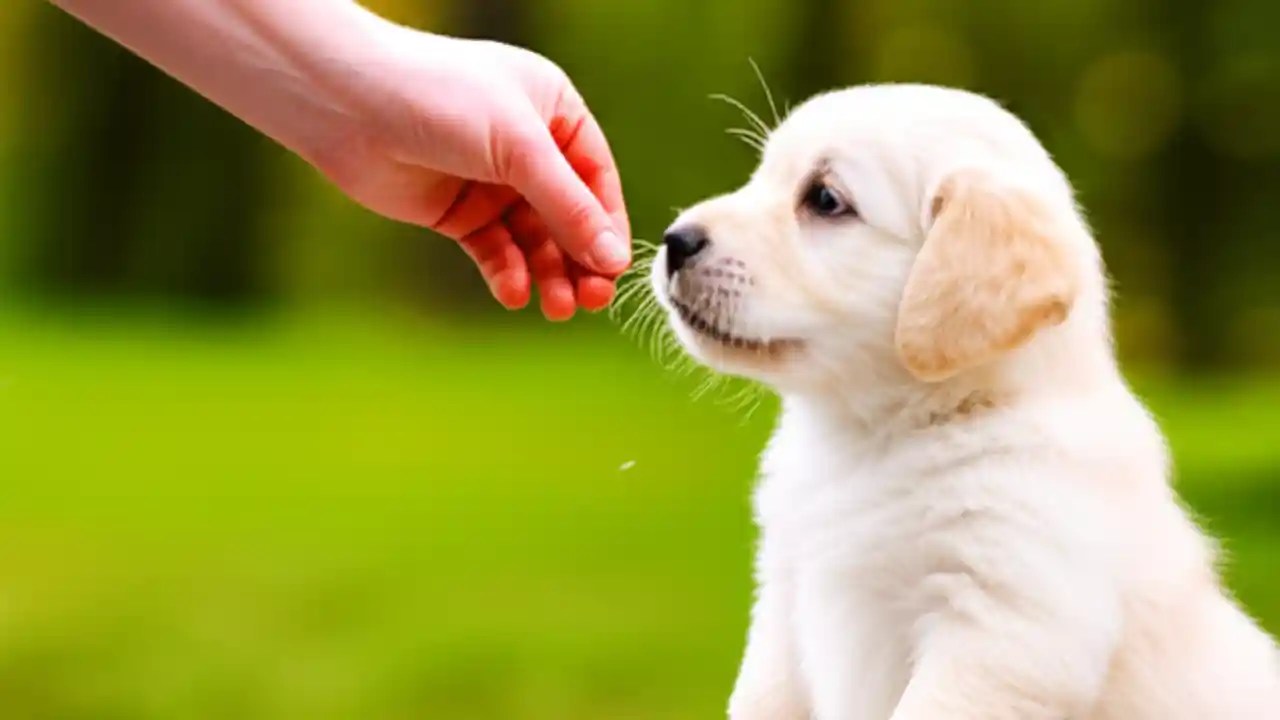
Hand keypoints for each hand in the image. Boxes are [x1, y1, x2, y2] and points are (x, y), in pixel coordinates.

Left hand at [312, 29, 631, 319]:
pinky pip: (494, 249)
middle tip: (591, 301)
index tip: (613, 270)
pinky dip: (507, 272)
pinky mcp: (458, 210)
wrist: (348, 105)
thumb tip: (613, 260)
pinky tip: (514, 293)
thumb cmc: (439, 98)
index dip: (606, 226)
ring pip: (533, 238)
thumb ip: (569, 206)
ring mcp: (491, 181)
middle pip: (567, 215)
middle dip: (579, 259)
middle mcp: (527, 147)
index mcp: (553, 111)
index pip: (595, 178)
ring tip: (556, 308)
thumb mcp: (519, 148)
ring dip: (547, 273)